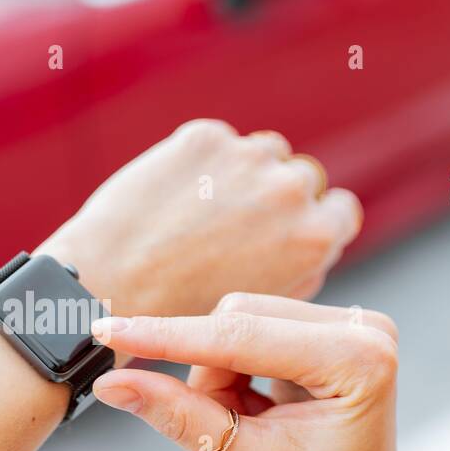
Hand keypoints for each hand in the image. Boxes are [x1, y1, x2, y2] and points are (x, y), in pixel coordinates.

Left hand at [36, 120, 361, 318]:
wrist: (110, 290)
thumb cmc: (183, 312)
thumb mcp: (264, 306)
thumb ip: (300, 267)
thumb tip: (317, 236)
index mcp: (317, 236)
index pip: (339, 210)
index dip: (311, 219)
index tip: (283, 231)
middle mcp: (291, 190)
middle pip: (299, 177)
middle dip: (273, 195)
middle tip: (230, 226)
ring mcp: (248, 157)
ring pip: (259, 154)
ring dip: (239, 174)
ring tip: (197, 215)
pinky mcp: (205, 138)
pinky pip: (214, 144)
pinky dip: (196, 165)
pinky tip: (169, 200)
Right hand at [89, 294, 407, 450]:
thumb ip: (177, 416)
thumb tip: (110, 383)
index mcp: (358, 360)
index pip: (239, 337)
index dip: (166, 336)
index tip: (106, 331)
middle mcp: (362, 329)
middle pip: (238, 318)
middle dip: (209, 374)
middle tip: (228, 429)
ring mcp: (350, 324)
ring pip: (239, 321)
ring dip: (220, 373)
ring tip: (250, 424)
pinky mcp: (332, 328)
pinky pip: (253, 328)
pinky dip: (236, 369)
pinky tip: (262, 407)